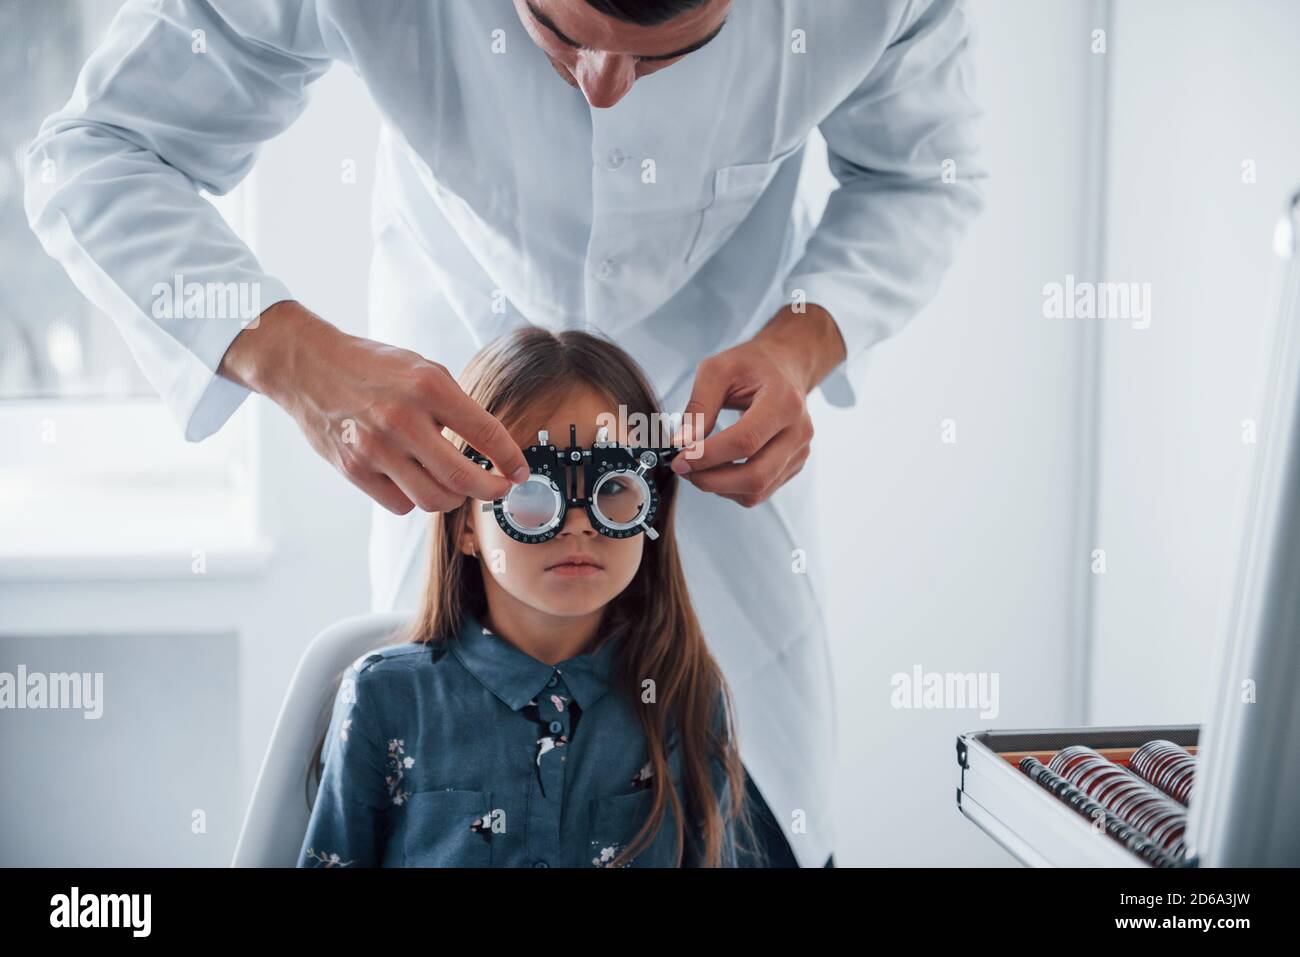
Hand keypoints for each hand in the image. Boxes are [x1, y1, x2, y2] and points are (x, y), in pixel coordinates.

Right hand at [218, 301, 529, 514]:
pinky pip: (401, 504)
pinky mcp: (353, 469)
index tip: (520, 472)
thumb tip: (490, 450)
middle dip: (492, 490)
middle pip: (464, 480)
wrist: (308, 365)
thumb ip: (455, 407)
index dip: (511, 459)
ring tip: (457, 486)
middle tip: (499, 488)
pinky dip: (416, 498)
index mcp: (428, 387)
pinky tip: (416, 480)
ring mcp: (375, 448)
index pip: (486, 433)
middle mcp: (402, 419)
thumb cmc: (373, 367)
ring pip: (434, 500)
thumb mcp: (422, 369)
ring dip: (454, 499)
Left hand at [670, 304, 845, 507]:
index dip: (709, 456)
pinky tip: (718, 469)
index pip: (745, 441)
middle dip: (712, 480)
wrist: (785, 366)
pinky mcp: (794, 465)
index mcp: (783, 402)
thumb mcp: (717, 370)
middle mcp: (798, 431)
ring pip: (757, 490)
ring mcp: (799, 452)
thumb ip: (699, 407)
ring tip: (698, 468)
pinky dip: (733, 488)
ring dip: (720, 487)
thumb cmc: (751, 366)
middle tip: (683, 470)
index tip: (679, 458)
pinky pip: (761, 491)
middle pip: (755, 475)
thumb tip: (680, 443)